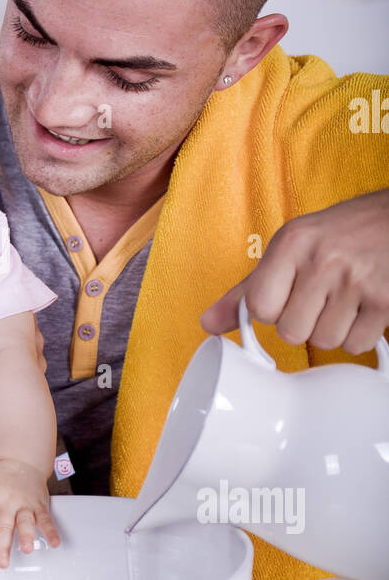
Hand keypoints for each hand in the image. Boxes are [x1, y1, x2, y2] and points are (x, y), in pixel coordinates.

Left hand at [0, 458, 60, 569]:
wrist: (22, 460)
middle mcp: (8, 502)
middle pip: (5, 524)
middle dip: (3, 543)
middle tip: (2, 561)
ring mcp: (25, 505)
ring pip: (27, 522)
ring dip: (28, 536)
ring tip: (27, 549)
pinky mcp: (39, 507)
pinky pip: (46, 520)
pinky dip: (51, 531)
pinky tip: (54, 543)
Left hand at [200, 190, 388, 354]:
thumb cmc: (341, 235)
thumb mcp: (291, 247)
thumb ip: (248, 289)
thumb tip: (208, 324)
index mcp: (293, 243)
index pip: (259, 307)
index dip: (272, 310)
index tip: (286, 297)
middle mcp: (323, 260)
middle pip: (291, 332)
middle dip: (303, 323)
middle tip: (319, 297)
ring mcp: (357, 282)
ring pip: (324, 342)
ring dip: (332, 329)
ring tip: (343, 299)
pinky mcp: (385, 301)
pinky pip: (356, 345)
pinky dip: (358, 334)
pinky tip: (362, 307)